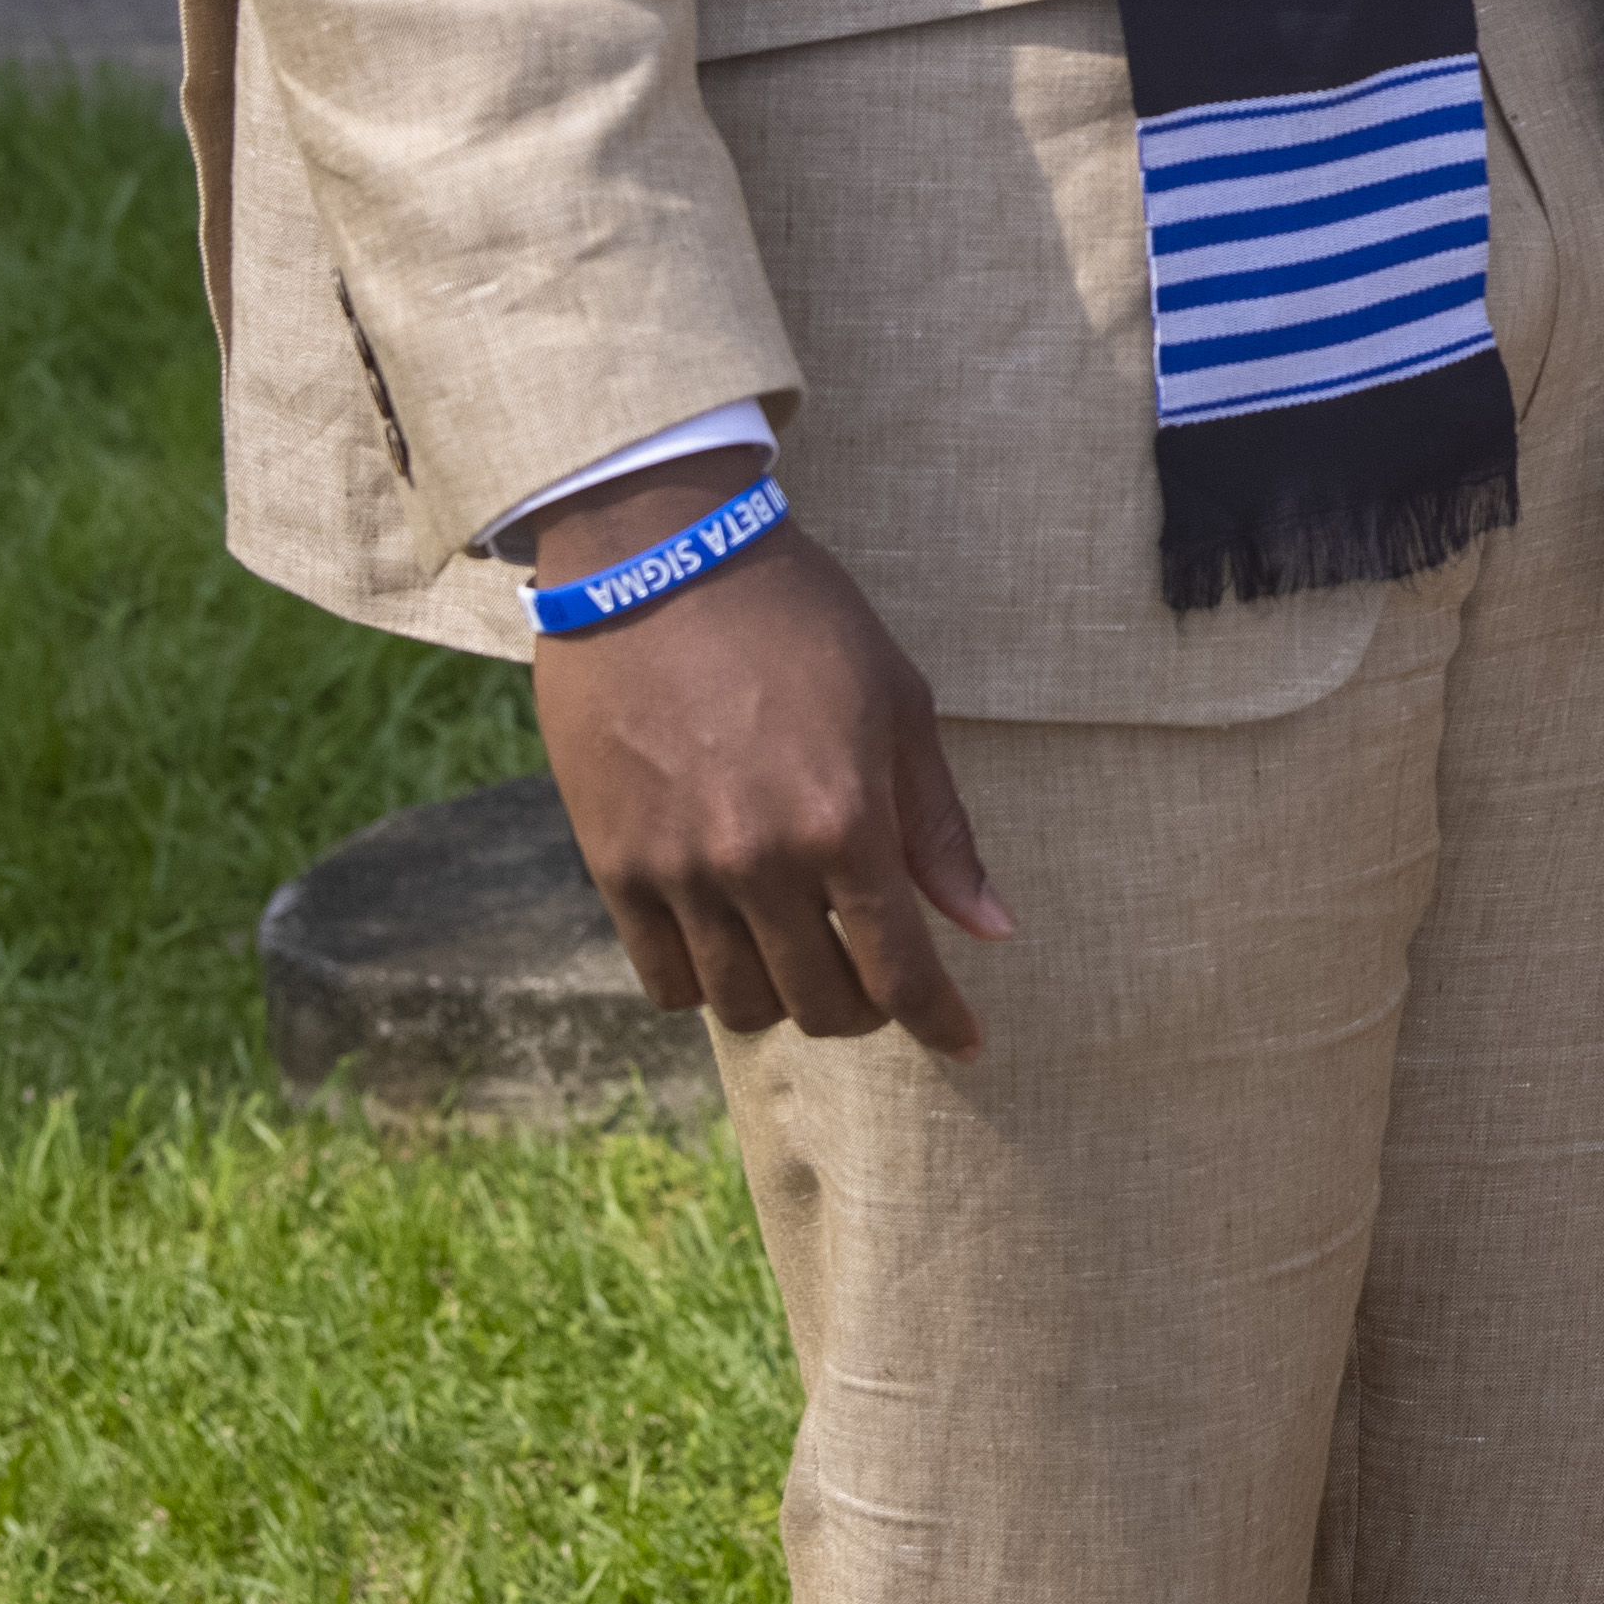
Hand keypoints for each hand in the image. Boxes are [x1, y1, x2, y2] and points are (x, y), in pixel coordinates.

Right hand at [517, 492, 1001, 1047]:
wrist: (657, 559)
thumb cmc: (798, 618)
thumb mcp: (897, 704)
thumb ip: (939, 828)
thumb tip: (991, 928)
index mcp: (843, 822)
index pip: (901, 969)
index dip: (939, 1021)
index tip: (965, 1044)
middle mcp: (760, 863)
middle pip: (821, 1005)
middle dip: (866, 1008)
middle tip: (878, 977)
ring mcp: (678, 871)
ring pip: (742, 1004)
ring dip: (786, 998)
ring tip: (803, 955)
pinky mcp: (613, 865)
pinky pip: (663, 978)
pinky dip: (706, 982)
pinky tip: (731, 944)